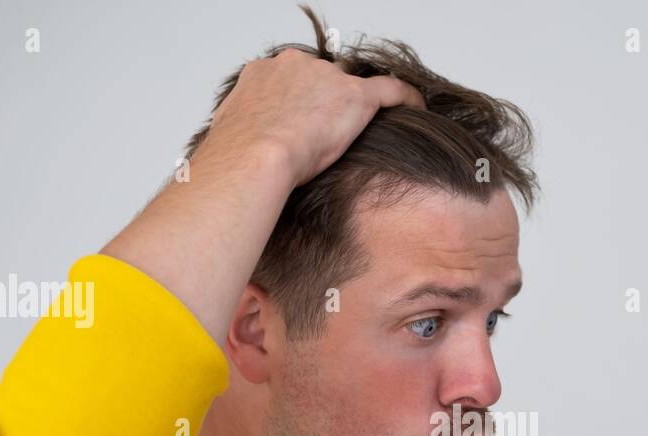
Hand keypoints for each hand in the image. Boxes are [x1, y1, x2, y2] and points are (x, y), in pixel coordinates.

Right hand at [202, 47, 426, 188]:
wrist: (255, 158)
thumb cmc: (238, 157)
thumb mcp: (230, 137)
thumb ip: (243, 134)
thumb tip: (240, 153)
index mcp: (262, 73)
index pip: (289, 80)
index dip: (298, 101)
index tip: (300, 122)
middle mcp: (295, 66)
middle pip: (321, 78)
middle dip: (324, 102)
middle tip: (326, 134)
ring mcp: (327, 79)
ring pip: (350, 85)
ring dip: (353, 107)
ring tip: (359, 132)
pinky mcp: (356, 96)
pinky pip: (391, 89)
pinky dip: (406, 97)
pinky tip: (416, 107)